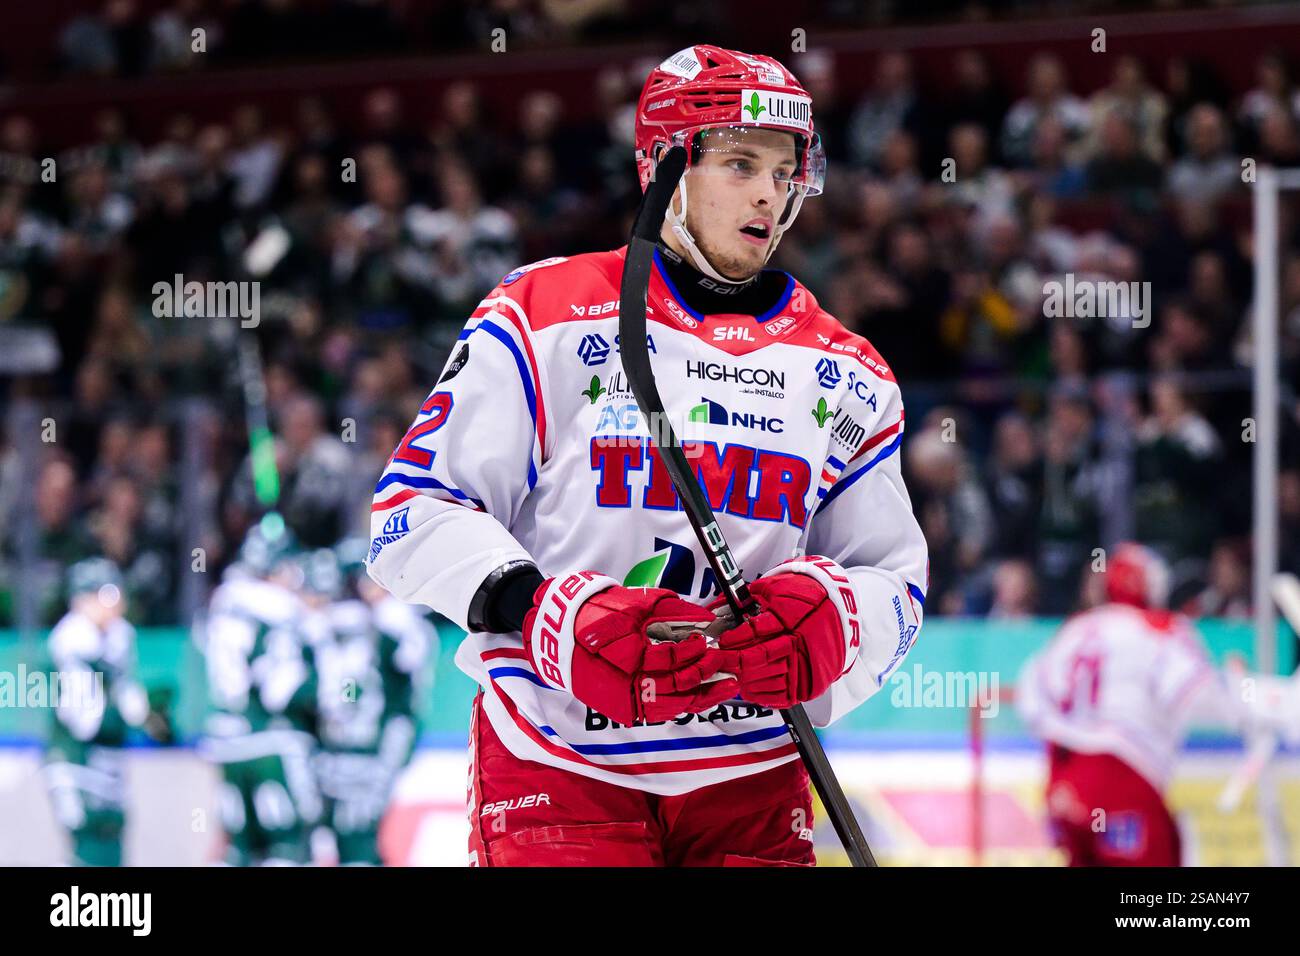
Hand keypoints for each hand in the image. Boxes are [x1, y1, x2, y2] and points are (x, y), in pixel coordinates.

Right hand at [524, 572, 739, 724]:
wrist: (559, 634)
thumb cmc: (597, 614)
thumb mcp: (634, 604)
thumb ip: (672, 611)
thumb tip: (705, 619)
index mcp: (624, 658)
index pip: (668, 661)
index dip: (691, 652)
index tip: (705, 640)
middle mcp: (624, 685)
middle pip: (674, 690)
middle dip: (703, 676)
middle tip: (723, 664)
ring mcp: (622, 700)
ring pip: (670, 708)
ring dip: (699, 697)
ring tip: (723, 686)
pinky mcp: (622, 707)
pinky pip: (658, 712)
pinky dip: (680, 704)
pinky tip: (698, 695)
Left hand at [711, 570, 849, 708]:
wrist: (842, 611)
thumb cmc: (806, 597)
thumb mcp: (779, 587)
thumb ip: (751, 596)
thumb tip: (718, 606)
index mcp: (791, 615)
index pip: (756, 630)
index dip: (734, 639)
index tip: (721, 643)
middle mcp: (800, 640)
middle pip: (759, 656)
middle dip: (734, 661)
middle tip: (718, 662)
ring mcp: (808, 663)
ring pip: (768, 677)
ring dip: (745, 679)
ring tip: (732, 674)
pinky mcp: (812, 682)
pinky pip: (782, 695)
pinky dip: (762, 694)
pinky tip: (749, 688)